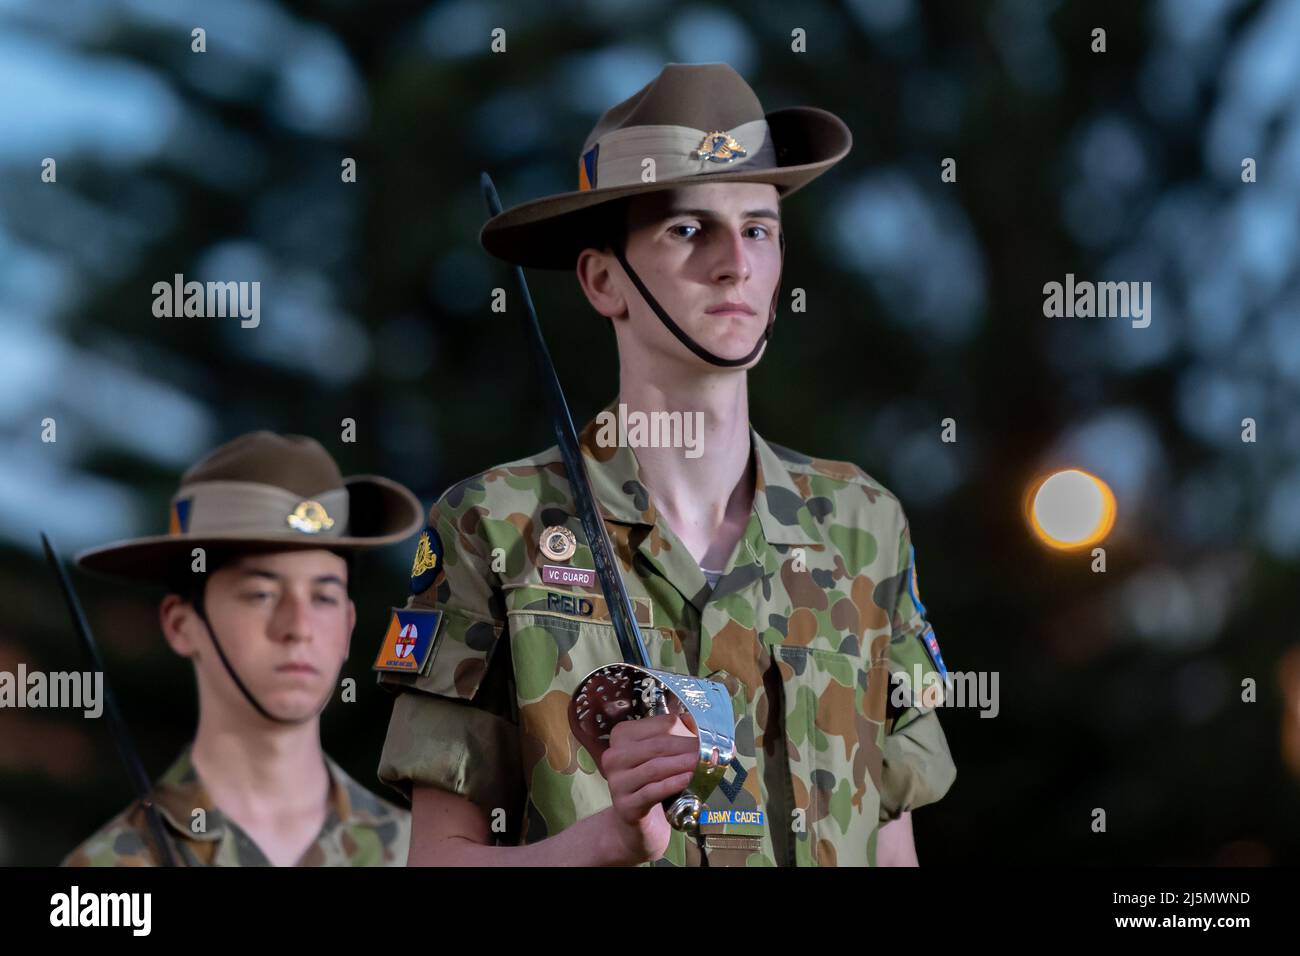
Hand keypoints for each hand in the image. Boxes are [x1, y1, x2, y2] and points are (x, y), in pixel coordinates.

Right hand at [596, 713, 698, 864]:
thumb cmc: (655, 782)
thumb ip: (682, 737)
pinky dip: (672, 784)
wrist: (640, 822)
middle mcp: (614, 756)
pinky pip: (651, 791)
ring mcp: (616, 782)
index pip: (661, 725)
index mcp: (622, 735)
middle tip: (712, 752)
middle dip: (688, 748)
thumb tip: (708, 729)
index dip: (688, 730)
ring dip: (683, 765)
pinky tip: (688, 780)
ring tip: (705, 765)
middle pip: (658, 745)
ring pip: (655, 768)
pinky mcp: (625, 805)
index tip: (710, 737)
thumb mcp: (665, 756)